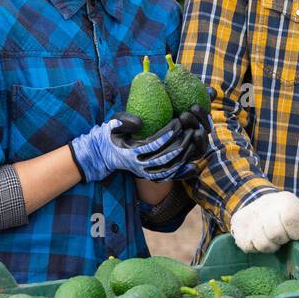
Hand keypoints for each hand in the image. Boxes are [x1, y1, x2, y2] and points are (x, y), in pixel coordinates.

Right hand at [68, 107, 209, 182]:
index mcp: (131, 151)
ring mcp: (145, 172)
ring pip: (169, 168)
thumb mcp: (113, 124)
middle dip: (181, 143)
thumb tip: (140, 122)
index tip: (178, 121)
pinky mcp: (150, 176)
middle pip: (165, 156)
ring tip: (194, 140)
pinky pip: (169, 176)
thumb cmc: (111, 135)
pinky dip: (181, 172)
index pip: (154, 143)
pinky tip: (193, 165)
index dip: (168, 133)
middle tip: (191, 129)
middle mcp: (139, 164)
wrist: (104, 155)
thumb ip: (124, 121)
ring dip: (184, 155)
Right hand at [230, 190, 298, 252]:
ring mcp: (250, 214)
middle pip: (275, 234)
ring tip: (270, 237)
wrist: (263, 204)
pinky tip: (258, 237)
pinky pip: (247, 247)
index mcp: (287, 201)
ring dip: (268, 246)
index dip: (294, 232)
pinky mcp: (237, 224)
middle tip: (281, 235)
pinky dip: (255, 247)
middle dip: (281, 240)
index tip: (294, 233)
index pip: (291, 219)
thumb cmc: (289, 215)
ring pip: (261, 243)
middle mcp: (266, 204)